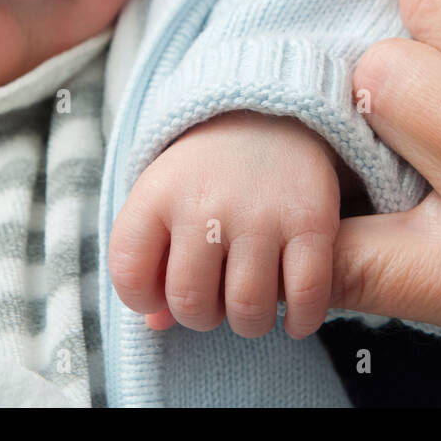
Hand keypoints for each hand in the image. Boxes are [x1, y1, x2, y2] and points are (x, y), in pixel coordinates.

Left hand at [108, 110, 342, 338]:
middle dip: (203, 316)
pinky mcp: (311, 221)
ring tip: (253, 304)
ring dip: (249, 322)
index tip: (162, 292)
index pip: (130, 275)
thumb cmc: (207, 173)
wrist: (269, 115)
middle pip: (191, 303)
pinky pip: (304, 296)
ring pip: (248, 309)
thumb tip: (156, 325)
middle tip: (217, 299)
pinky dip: (300, 319)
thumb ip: (150, 258)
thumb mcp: (165, 198)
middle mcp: (206, 204)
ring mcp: (260, 213)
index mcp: (158, 195)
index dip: (143, 299)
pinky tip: (294, 313)